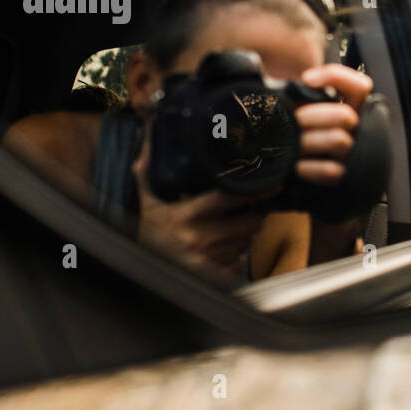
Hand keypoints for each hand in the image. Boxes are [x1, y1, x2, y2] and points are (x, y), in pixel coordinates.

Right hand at [132, 134, 271, 284]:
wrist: (136, 271)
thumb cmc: (145, 229)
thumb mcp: (145, 198)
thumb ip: (148, 167)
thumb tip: (149, 130)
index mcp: (183, 217)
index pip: (228, 199)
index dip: (254, 191)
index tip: (274, 184)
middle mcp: (197, 241)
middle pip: (247, 223)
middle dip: (253, 215)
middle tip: (252, 208)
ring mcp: (206, 262)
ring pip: (245, 243)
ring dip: (245, 235)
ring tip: (234, 228)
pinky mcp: (213, 279)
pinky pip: (239, 263)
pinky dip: (238, 256)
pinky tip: (225, 249)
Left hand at [293, 64, 373, 185]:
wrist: (304, 190)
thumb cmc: (303, 144)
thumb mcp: (305, 117)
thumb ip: (302, 99)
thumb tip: (283, 85)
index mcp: (354, 111)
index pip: (360, 86)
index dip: (336, 77)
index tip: (307, 79)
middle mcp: (361, 132)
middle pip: (344, 115)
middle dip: (311, 116)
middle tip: (293, 122)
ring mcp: (356, 157)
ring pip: (338, 140)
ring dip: (308, 141)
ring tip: (292, 144)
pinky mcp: (347, 180)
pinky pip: (331, 171)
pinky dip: (308, 168)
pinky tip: (296, 167)